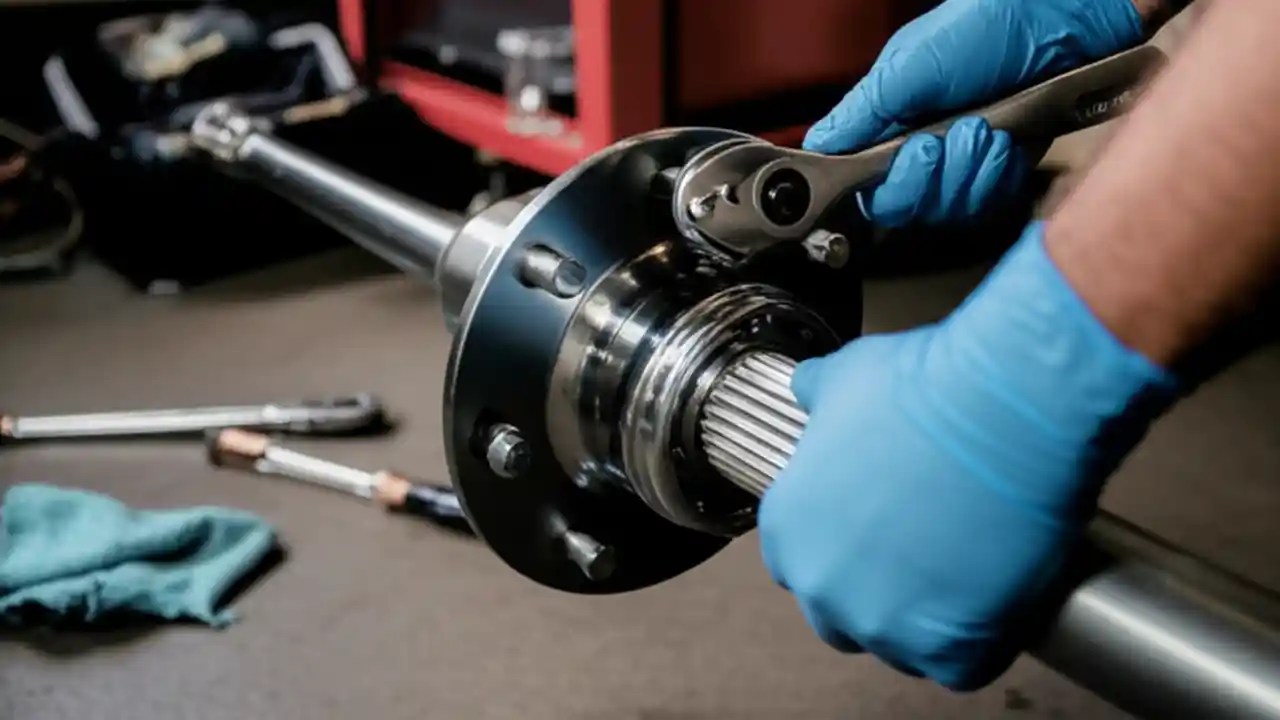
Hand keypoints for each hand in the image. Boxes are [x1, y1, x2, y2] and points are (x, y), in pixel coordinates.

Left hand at [757, 222, 1178, 688]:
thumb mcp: (848, 377)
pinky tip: (993, 598)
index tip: (874, 530)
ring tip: (963, 569)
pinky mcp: (949, 650)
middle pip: (840, 613)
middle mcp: (822, 584)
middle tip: (921, 551)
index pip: (797, 561)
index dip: (840, 547)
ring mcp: (884, 624)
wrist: (1008, 408)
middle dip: (876, 589)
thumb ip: (817, 395)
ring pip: (899, 645)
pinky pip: (959, 667)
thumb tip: (809, 388)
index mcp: (787, 528)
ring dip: (926, 618)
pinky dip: (979, 641)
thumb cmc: (929, 389)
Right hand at [805, 0, 1145, 226]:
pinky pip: (990, 202)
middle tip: (949, 138)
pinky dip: (1000, 174)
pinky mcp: (1003, 170)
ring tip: (986, 129)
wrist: (1066, 21)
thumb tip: (820, 148)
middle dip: (933, 178)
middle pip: (908, 207)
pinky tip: (1008, 142)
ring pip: (950, 208)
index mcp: (889, 122)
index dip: (888, 187)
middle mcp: (922, 147)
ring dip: (970, 171)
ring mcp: (963, 162)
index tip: (908, 159)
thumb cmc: (990, 25)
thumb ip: (862, 113)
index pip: (868, 187)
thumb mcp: (911, 65)